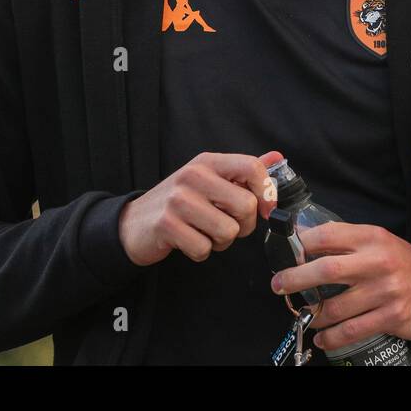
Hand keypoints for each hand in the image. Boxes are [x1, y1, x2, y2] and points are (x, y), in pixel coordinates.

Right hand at [119, 150, 282, 266]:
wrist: (134, 223)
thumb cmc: (179, 203)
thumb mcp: (209, 180)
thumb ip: (243, 172)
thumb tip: (277, 157)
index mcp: (207, 162)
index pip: (252, 167)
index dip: (267, 193)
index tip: (265, 210)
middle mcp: (193, 176)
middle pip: (246, 205)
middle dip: (244, 226)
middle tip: (226, 225)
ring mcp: (178, 200)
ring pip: (228, 231)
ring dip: (221, 242)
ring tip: (204, 232)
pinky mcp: (166, 225)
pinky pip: (204, 249)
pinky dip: (201, 252)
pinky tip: (188, 241)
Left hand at [270, 222, 410, 351]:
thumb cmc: (401, 263)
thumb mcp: (377, 241)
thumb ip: (344, 240)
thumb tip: (302, 239)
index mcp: (372, 237)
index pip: (328, 235)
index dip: (301, 244)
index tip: (286, 253)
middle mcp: (378, 262)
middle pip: (327, 269)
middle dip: (296, 278)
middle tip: (279, 285)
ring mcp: (385, 291)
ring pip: (336, 307)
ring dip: (314, 315)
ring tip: (306, 316)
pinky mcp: (391, 317)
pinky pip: (352, 330)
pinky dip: (332, 337)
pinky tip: (322, 337)